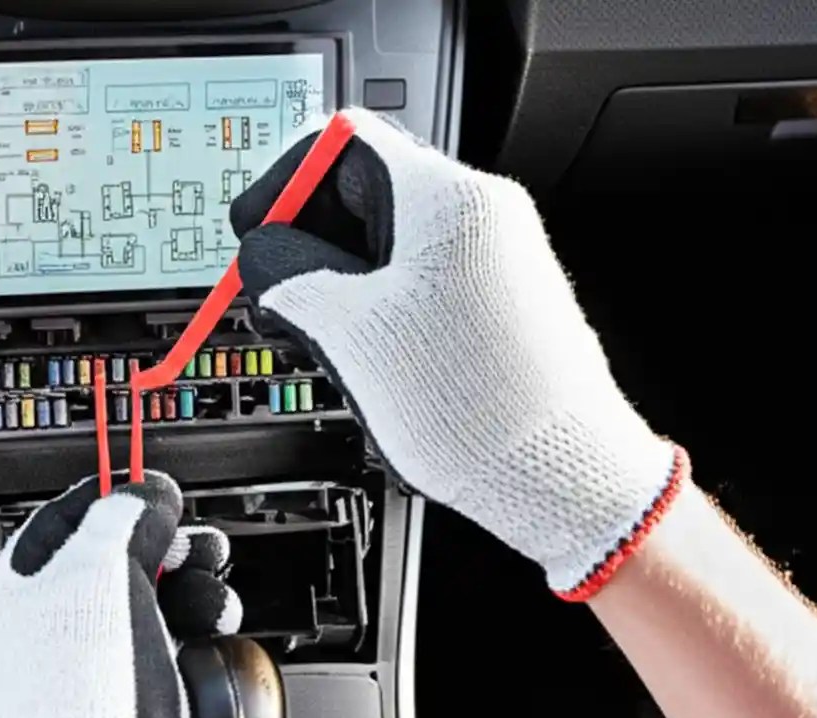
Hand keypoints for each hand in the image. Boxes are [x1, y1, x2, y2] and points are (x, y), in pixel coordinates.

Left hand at [0, 471, 241, 717]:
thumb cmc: (69, 701)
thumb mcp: (96, 576)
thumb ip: (121, 520)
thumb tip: (146, 495)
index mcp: (9, 609)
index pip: (60, 528)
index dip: (112, 500)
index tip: (154, 486)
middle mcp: (47, 650)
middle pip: (118, 572)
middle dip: (172, 553)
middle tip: (201, 549)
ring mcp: (93, 689)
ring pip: (157, 619)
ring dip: (196, 600)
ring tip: (213, 607)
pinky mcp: (139, 716)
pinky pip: (179, 667)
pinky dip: (202, 654)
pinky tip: (208, 654)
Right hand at [231, 107, 680, 597]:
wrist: (562, 475)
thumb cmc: (473, 404)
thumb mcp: (350, 331)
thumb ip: (289, 272)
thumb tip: (261, 251)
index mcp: (446, 199)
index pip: (343, 143)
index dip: (283, 183)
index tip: (255, 229)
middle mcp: (479, 213)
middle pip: (362, 193)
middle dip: (306, 243)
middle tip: (277, 296)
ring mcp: (494, 256)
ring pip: (386, 241)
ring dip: (337, 281)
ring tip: (322, 340)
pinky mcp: (499, 298)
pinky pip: (418, 278)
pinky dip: (375, 305)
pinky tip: (364, 356)